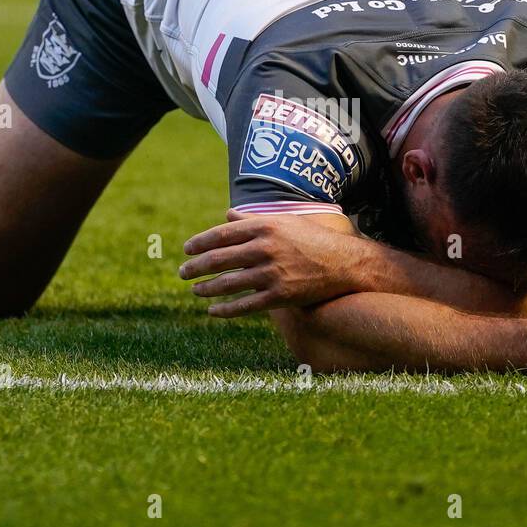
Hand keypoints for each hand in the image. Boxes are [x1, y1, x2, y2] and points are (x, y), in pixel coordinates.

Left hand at [179, 208, 358, 316]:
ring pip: (228, 283)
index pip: (222, 234)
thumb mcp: (284, 221)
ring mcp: (272, 273)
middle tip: (182, 271)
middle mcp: (266, 248)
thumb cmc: (313, 239)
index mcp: (265, 226)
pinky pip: (245, 305)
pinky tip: (213, 311)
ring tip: (195, 290)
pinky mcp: (280, 296)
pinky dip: (225, 309)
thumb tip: (227, 214)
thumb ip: (253, 219)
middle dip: (196, 266)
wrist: (345, 264)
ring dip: (206, 288)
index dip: (200, 243)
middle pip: (219, 259)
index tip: (187, 250)